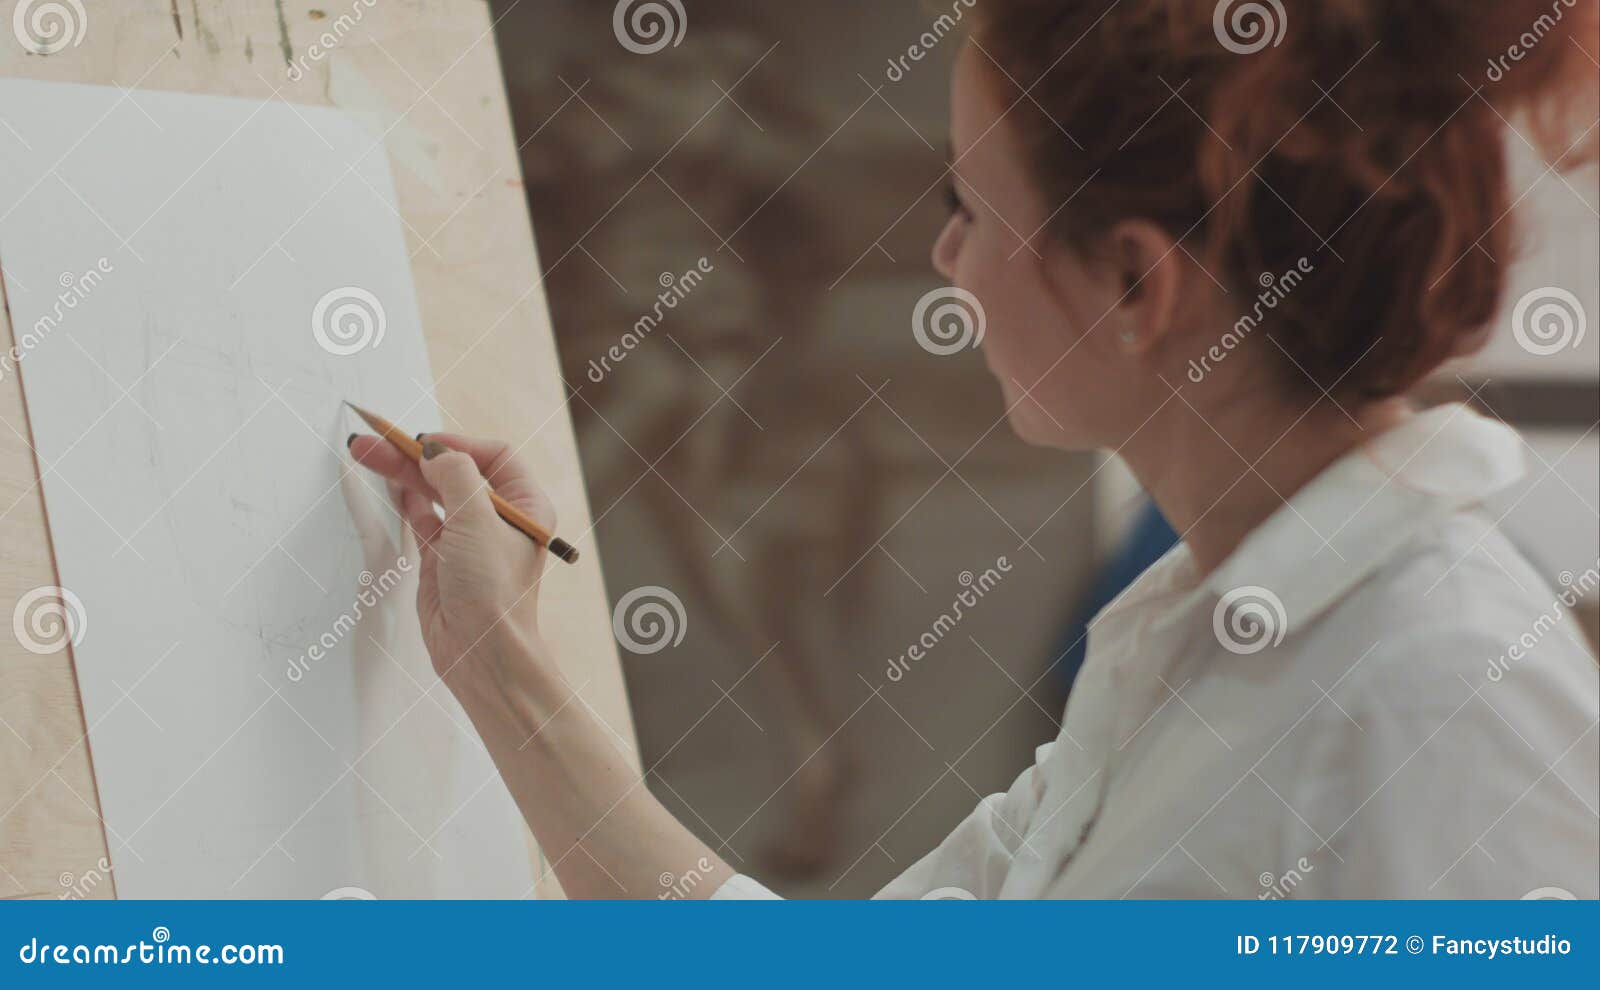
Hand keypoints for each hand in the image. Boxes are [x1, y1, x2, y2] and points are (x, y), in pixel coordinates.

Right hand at [349, 432, 556, 693]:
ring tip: (368, 452)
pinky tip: (389, 482)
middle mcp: (500, 520)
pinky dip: (406, 499)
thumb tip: (436, 451)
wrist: (480, 653)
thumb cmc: (495, 594)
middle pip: (456, 472)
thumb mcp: (478, 521)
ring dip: (404, 473)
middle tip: (377, 440)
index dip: (458, 444)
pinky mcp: (443, 559)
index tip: (425, 443)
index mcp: (527, 506)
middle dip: (416, 454)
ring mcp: (469, 539)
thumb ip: (456, 477)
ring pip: (434, 493)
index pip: (495, 456)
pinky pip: (423, 518)